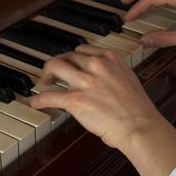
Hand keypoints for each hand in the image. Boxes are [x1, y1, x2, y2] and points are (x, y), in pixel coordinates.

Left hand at [30, 45, 161, 150]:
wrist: (138, 125)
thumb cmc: (137, 108)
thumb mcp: (128, 78)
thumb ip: (112, 73)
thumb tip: (101, 78)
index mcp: (110, 58)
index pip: (84, 50)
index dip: (74, 58)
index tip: (70, 64)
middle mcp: (96, 64)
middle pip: (68, 56)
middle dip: (59, 64)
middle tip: (54, 73)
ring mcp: (84, 81)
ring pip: (55, 66)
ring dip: (47, 74)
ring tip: (43, 82)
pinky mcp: (75, 99)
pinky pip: (50, 96)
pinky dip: (40, 99)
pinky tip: (36, 102)